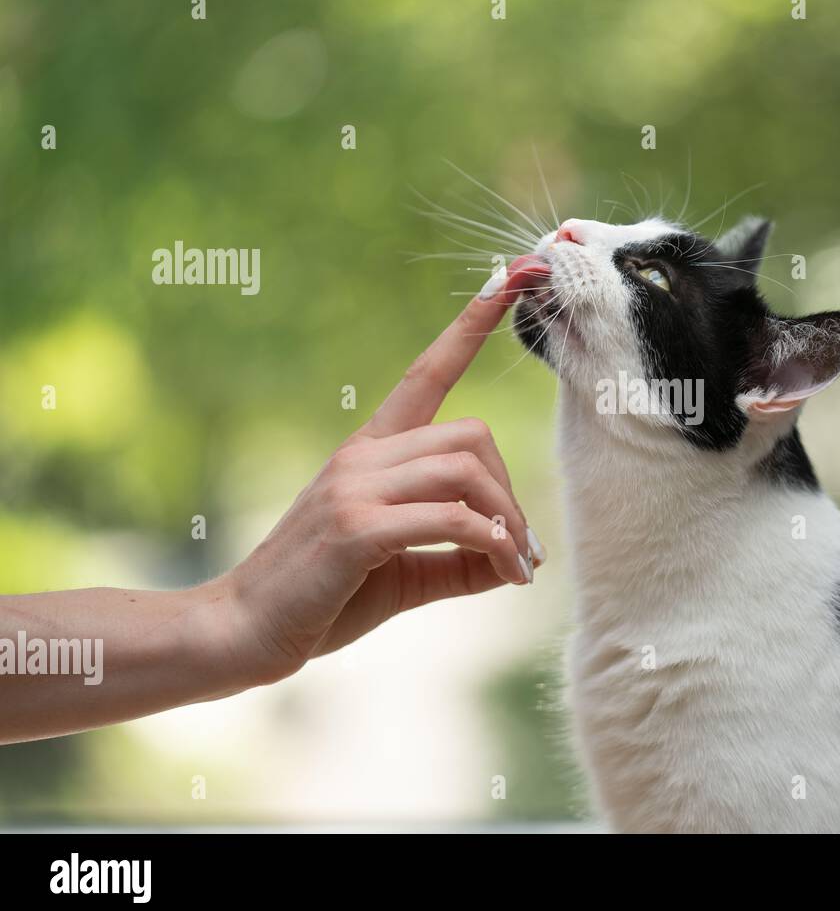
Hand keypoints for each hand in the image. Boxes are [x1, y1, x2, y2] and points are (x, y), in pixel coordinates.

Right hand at [217, 278, 544, 684]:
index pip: (425, 371)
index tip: (511, 276)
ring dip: (508, 522)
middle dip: (510, 491)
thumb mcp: (403, 572)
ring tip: (519, 567)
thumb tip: (517, 560)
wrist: (243, 633)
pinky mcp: (355, 528)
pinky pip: (450, 517)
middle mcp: (362, 456)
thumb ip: (458, 557)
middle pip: (472, 434)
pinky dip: (491, 543)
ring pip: (466, 469)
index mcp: (369, 452)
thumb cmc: (324, 599)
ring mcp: (354, 487)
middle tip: (524, 549)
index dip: (470, 325)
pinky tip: (504, 572)